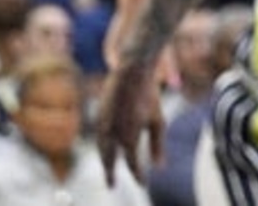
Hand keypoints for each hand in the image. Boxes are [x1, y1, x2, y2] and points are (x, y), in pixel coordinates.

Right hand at [94, 60, 166, 186]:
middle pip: (109, 161)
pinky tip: (104, 149)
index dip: (138, 176)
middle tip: (111, 186)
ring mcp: (102, 126)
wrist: (131, 72)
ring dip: (104, 161)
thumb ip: (157, 146)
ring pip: (101, 150)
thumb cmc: (149, 96)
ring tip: (108, 170)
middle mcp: (112, 135)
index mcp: (129, 138)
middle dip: (111, 174)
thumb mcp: (158, 121)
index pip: (132, 164)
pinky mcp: (98, 117)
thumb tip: (159, 168)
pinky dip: (101, 147)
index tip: (142, 185)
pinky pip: (98, 138)